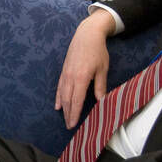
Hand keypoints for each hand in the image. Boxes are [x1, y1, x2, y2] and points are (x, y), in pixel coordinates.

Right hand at [54, 10, 115, 128]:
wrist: (87, 35)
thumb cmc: (97, 51)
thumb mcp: (102, 69)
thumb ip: (100, 86)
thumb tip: (101, 101)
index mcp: (81, 77)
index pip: (76, 100)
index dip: (74, 113)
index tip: (73, 124)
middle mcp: (71, 77)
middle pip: (67, 100)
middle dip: (68, 114)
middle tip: (69, 126)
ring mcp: (65, 74)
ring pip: (62, 95)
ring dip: (63, 108)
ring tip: (65, 118)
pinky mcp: (64, 71)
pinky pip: (59, 87)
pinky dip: (58, 97)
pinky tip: (58, 105)